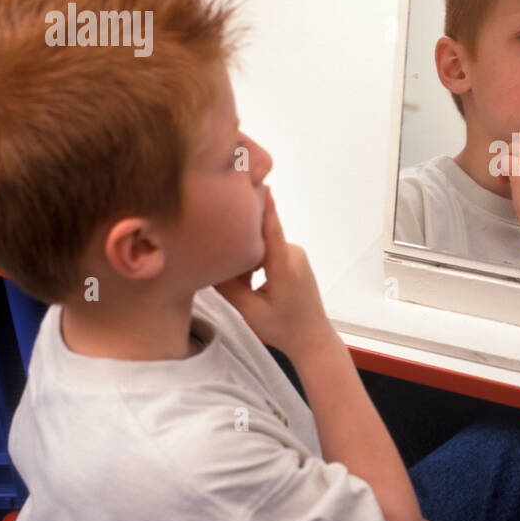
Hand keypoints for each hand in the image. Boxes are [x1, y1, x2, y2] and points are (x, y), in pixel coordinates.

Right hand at [214, 189, 329, 357]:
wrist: (312, 340)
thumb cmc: (284, 328)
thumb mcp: (250, 310)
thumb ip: (228, 286)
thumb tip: (206, 265)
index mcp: (285, 264)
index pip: (271, 227)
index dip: (263, 205)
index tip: (256, 180)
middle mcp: (293, 253)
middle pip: (257, 241)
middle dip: (238, 256)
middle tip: (228, 282)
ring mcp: (296, 256)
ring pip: (261, 249)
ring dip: (246, 264)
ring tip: (243, 291)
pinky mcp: (294, 260)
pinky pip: (269, 255)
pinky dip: (255, 267)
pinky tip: (250, 288)